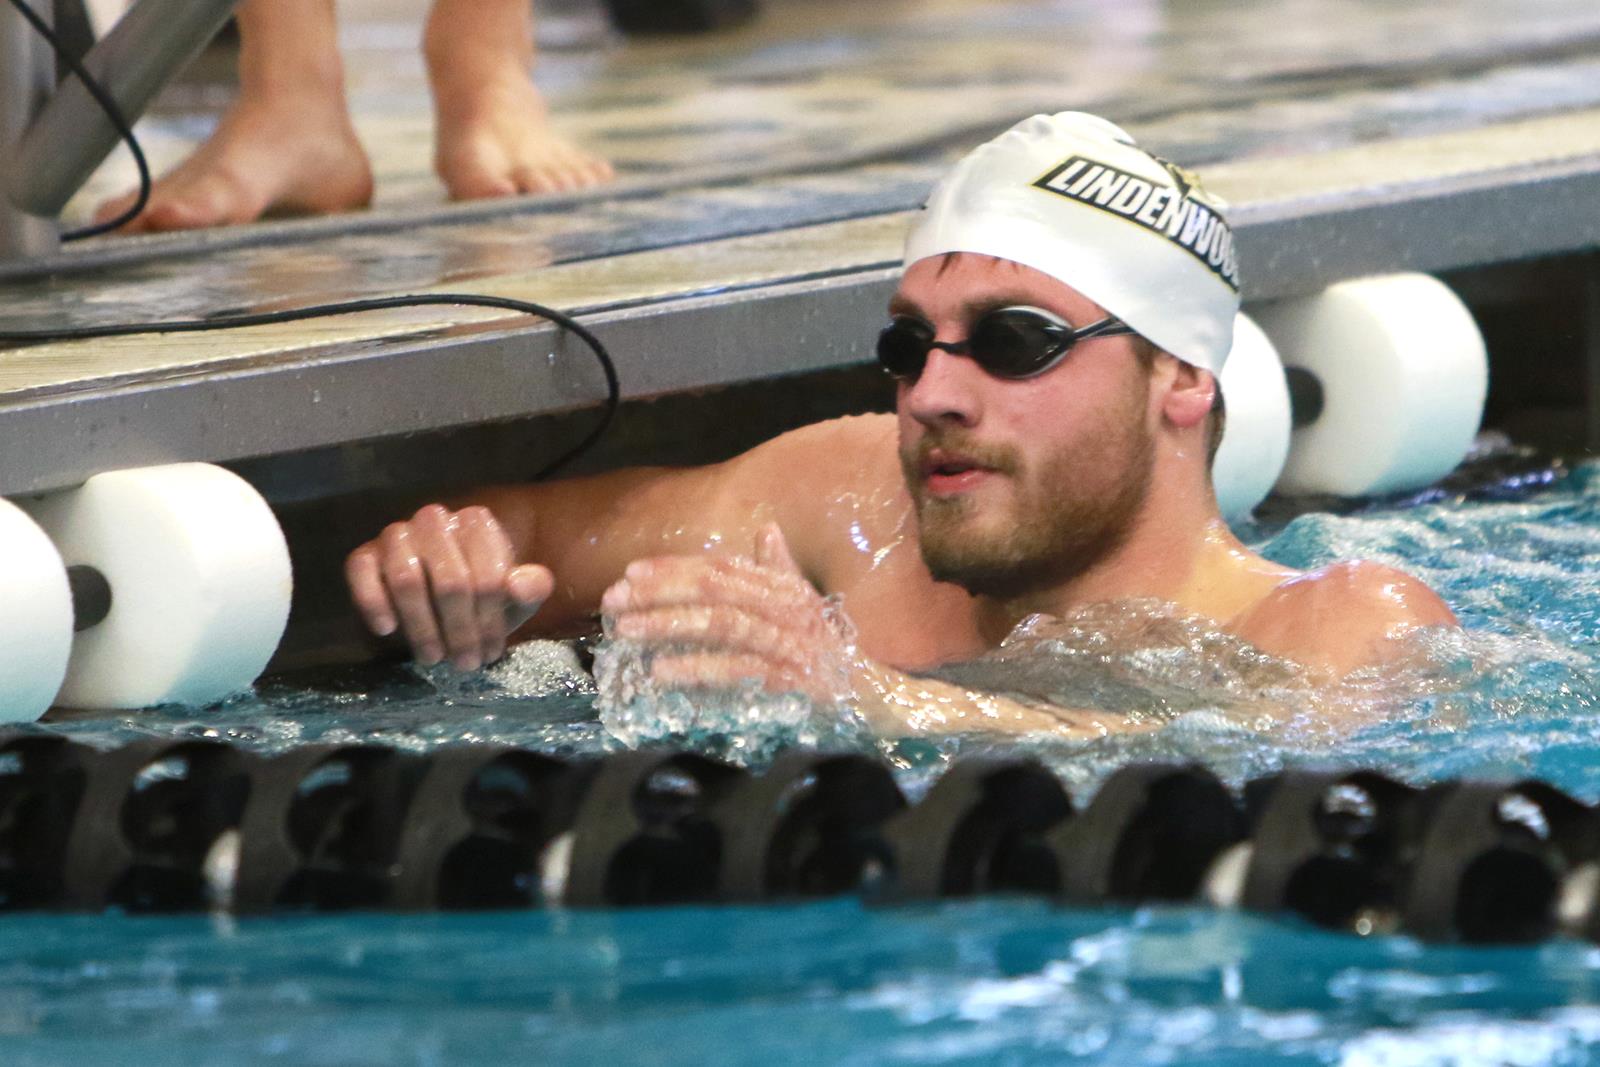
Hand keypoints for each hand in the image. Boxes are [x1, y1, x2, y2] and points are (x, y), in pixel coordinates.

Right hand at [346, 504, 552, 669]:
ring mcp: (397, 534)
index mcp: (477, 522)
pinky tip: (388, 630)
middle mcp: (435, 519)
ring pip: (407, 580)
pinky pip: (361, 572)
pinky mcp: (365, 553)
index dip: (490, 622)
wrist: (443, 598)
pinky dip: (373, 602)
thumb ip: (532, 588)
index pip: (488, 576)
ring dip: (422, 627)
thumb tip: (518, 585)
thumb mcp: (518, 597)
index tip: (490, 654)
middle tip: (465, 664)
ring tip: (433, 658)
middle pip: (450, 582)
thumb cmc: (486, 596)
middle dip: (460, 631)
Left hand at [599, 523, 856, 702]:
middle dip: (661, 592)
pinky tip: (663, 672)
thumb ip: (781, 572)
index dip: (674, 567)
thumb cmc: (836, 654)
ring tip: (627, 631)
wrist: (881, 701)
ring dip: (669, 626)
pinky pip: (739, 670)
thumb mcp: (809, 609)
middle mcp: (790, 609)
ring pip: (723, 625)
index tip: (630, 573)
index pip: (722, 568)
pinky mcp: (795, 682)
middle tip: (614, 600)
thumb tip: (766, 529)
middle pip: (716, 589)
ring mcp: (793, 644)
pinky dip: (699, 669)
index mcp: (786, 589)